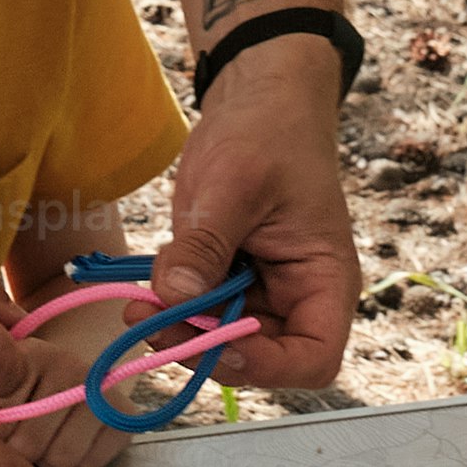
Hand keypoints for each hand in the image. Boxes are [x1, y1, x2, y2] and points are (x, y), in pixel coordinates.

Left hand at [0, 327, 137, 466]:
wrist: (75, 375)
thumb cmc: (23, 389)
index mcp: (26, 353)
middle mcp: (68, 363)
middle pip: (28, 447)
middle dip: (20, 454)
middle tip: (24, 437)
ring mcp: (101, 389)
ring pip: (61, 459)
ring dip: (49, 460)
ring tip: (50, 437)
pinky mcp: (124, 413)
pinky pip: (90, 464)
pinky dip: (80, 463)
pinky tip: (76, 440)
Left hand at [145, 40, 354, 394]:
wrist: (258, 99)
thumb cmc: (267, 134)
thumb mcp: (233, 186)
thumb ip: (205, 245)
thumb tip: (173, 298)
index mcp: (326, 281)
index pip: (313, 359)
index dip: (265, 366)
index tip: (214, 342)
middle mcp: (297, 298)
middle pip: (259, 358)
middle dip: (206, 348)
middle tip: (153, 322)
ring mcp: (259, 292)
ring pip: (220, 340)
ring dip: (181, 330)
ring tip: (140, 305)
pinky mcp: (227, 279)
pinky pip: (198, 311)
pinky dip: (171, 307)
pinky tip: (148, 285)